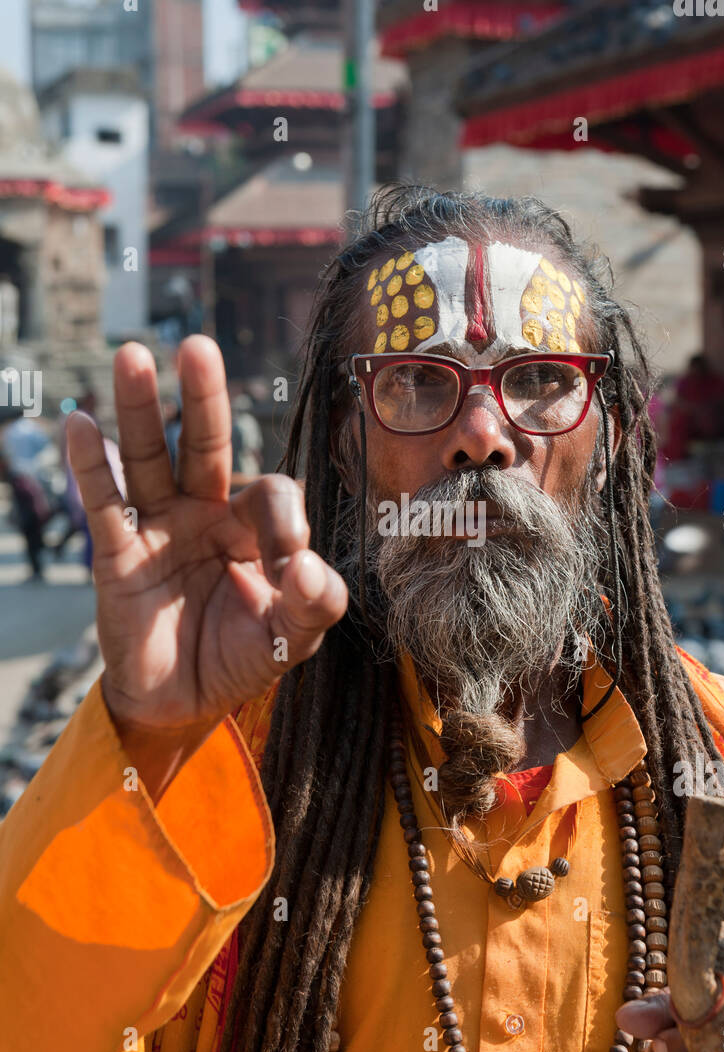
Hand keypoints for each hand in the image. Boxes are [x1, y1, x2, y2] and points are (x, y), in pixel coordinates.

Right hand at [67, 337, 346, 779]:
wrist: (182, 703)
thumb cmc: (241, 659)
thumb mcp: (294, 638)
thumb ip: (315, 605)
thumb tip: (309, 568)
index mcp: (255, 527)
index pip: (271, 495)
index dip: (284, 521)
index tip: (290, 568)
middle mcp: (207, 513)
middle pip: (207, 445)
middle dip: (205, 398)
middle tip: (198, 347)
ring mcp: (160, 527)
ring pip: (151, 457)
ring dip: (142, 409)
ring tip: (132, 356)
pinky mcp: (118, 554)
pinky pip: (105, 503)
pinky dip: (90, 465)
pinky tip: (80, 424)